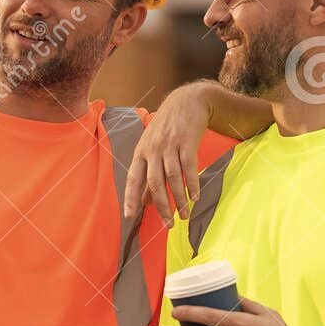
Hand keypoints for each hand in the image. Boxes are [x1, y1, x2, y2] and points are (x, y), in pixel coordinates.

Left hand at [124, 84, 213, 226]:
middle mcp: (153, 149)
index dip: (130, 198)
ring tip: (184, 215)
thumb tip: (143, 202)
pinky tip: (196, 197)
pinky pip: (189, 167)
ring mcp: (170, 145)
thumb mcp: (152, 148)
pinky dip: (193, 184)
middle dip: (162, 206)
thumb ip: (148, 175)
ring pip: (173, 178)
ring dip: (179, 199)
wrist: (188, 101)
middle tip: (168, 224)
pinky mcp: (187, 141)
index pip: (133, 179)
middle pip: (155, 183)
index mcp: (141, 152)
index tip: (129, 216)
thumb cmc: (168, 128)